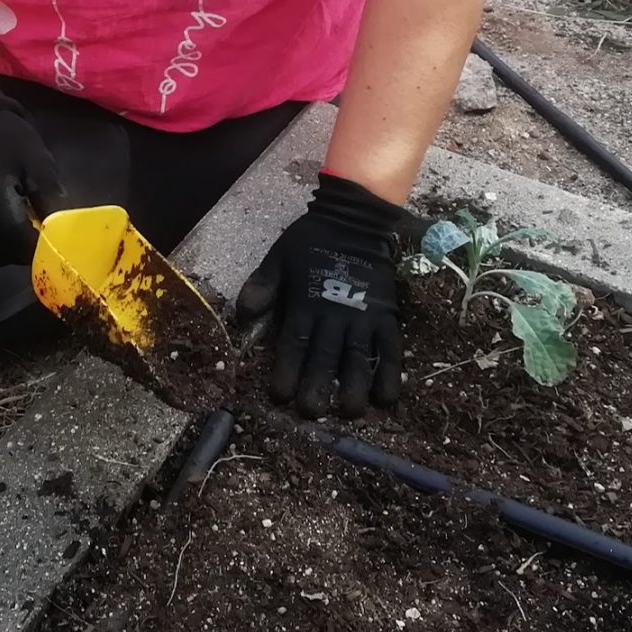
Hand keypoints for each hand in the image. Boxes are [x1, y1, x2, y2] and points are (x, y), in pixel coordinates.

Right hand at [0, 93, 67, 266]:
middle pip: (1, 251)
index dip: (37, 245)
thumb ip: (50, 196)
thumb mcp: (38, 162)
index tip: (51, 240)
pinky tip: (1, 236)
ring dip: (6, 253)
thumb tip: (64, 231)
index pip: (17, 239)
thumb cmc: (10, 143)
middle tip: (37, 234)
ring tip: (19, 233)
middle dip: (24, 250)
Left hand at [234, 173, 404, 418]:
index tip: (279, 397)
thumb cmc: (311, 240)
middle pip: (325, 357)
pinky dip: (391, 373)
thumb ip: (262, 286)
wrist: (355, 219)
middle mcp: (334, 314)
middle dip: (317, 388)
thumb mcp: (278, 257)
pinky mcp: (386, 315)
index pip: (293, 344)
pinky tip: (387, 399)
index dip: (286, 372)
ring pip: (359, 357)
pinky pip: (390, 348)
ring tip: (351, 413)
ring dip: (355, 387)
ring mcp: (364, 316)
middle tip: (311, 413)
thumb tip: (241, 317)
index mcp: (305, 303)